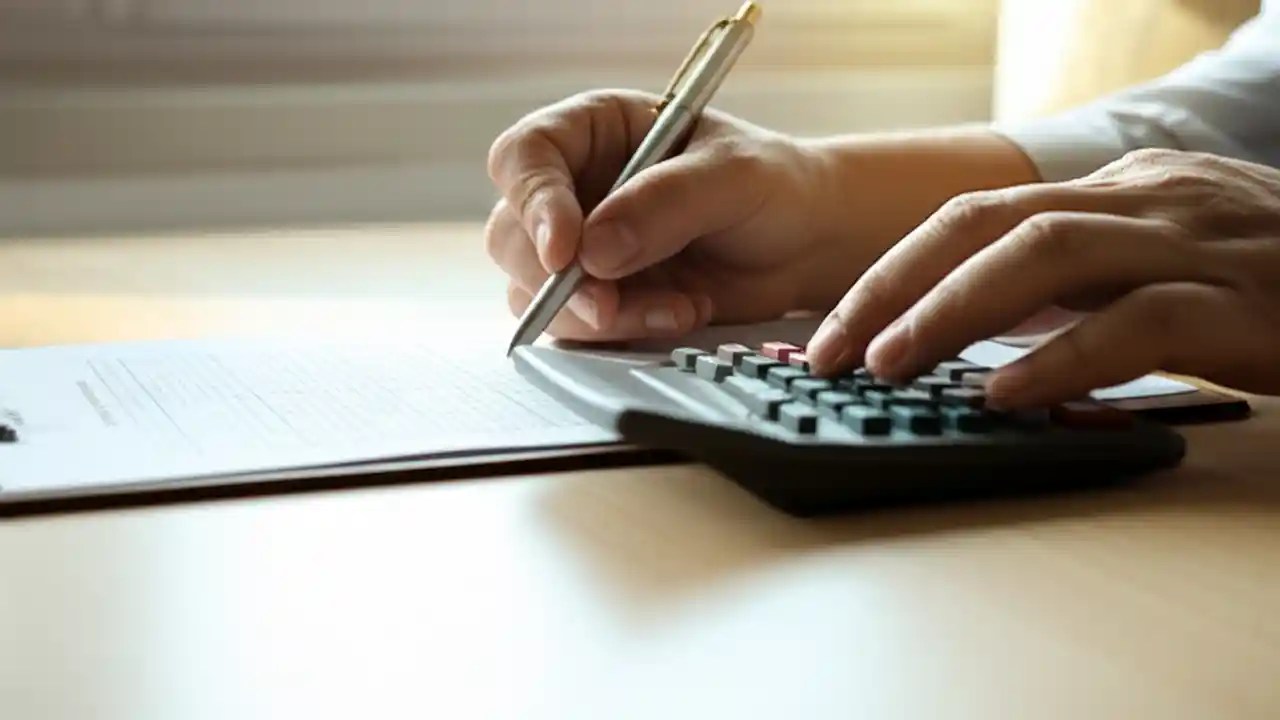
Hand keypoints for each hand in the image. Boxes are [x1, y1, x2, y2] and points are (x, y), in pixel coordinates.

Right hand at [485, 90, 831, 339]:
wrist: (805, 243)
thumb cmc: (772, 186)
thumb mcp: (732, 176)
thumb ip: (665, 204)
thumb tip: (594, 250)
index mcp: (593, 132)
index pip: (526, 156)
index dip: (532, 202)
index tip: (565, 250)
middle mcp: (575, 189)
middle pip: (511, 234)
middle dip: (557, 280)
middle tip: (608, 305)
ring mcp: (583, 249)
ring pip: (536, 292)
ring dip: (599, 315)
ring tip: (676, 308)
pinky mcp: (601, 297)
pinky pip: (576, 327)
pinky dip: (623, 333)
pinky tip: (680, 315)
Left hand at [807, 148, 1279, 406]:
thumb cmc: (1276, 289)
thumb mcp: (1164, 266)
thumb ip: (1079, 287)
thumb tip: (975, 336)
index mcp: (1120, 193)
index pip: (977, 216)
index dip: (894, 271)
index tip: (834, 331)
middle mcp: (1147, 202)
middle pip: (989, 224)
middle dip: (895, 287)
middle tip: (830, 354)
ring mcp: (1199, 243)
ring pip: (1047, 253)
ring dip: (952, 311)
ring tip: (889, 366)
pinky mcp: (1248, 300)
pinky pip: (1139, 322)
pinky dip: (1063, 355)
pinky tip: (1005, 393)